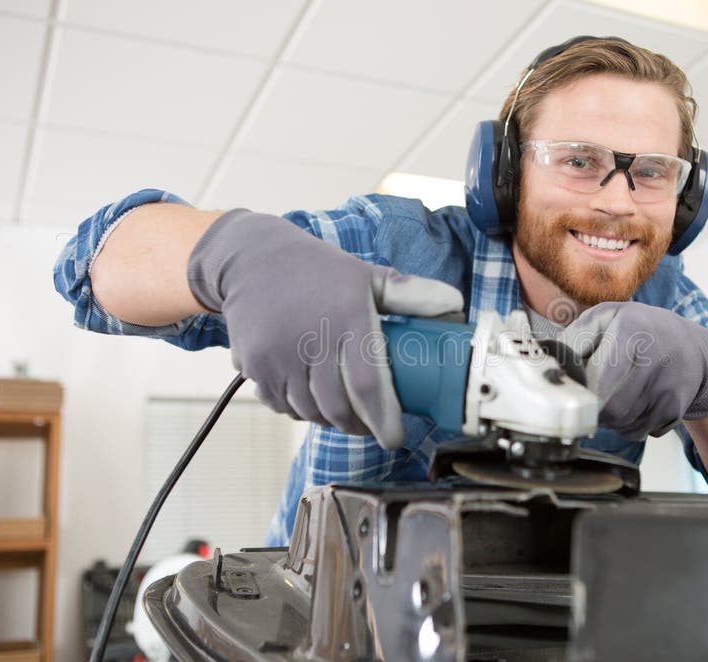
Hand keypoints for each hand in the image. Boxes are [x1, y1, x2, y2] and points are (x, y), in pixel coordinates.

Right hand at [187, 209, 463, 448]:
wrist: (252, 258)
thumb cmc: (319, 270)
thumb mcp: (367, 276)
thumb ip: (411, 294)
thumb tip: (455, 306)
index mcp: (348, 316)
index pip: (369, 386)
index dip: (384, 421)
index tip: (396, 438)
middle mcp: (312, 338)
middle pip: (338, 408)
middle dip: (359, 426)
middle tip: (371, 426)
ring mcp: (279, 354)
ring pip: (310, 411)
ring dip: (329, 421)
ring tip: (343, 412)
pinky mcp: (254, 363)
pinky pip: (281, 405)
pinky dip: (299, 411)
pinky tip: (311, 399)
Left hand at [560, 302, 707, 439]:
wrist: (694, 348)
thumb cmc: (641, 331)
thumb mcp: (606, 318)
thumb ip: (574, 339)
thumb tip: (549, 366)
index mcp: (630, 332)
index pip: (597, 380)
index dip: (580, 393)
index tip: (571, 393)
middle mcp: (654, 361)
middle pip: (610, 409)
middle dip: (593, 409)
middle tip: (590, 397)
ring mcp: (668, 389)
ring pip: (623, 425)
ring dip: (610, 419)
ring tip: (613, 395)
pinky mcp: (676, 410)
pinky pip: (639, 432)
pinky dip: (628, 426)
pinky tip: (632, 404)